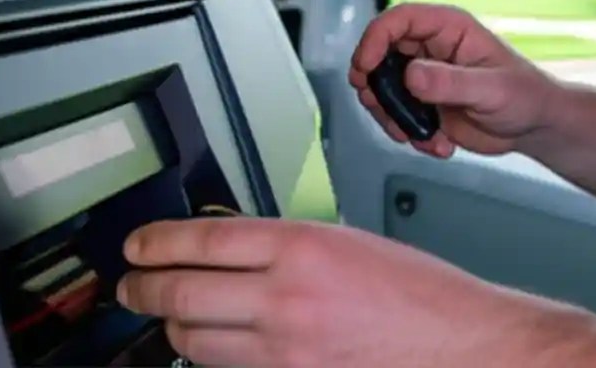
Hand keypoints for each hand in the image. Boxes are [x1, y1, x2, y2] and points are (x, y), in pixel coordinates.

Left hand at [115, 217, 554, 366]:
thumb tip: (235, 252)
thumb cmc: (424, 297)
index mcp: (305, 247)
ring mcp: (285, 351)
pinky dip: (216, 360)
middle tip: (131, 284)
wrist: (463, 347)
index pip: (202, 238)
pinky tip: (218, 349)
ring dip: (175, 327)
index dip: (156, 242)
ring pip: (194, 341)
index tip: (138, 245)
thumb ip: (291, 247)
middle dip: (143, 289)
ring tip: (172, 317)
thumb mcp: (353, 244)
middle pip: (181, 293)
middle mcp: (286, 299)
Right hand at [349, 3, 558, 158]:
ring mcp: (424, 76)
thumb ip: (451, 82)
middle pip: (379, 54)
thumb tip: (412, 75)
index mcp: (448, 28)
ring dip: (393, 117)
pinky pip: (396, 115)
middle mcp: (430, 47)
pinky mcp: (422, 102)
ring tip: (423, 136)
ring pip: (382, 89)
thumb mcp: (492, 88)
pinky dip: (409, 133)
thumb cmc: (525, 95)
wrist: (533, 126)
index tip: (366, 68)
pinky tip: (438, 144)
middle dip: (376, 87)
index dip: (374, 39)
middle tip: (389, 113)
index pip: (398, 19)